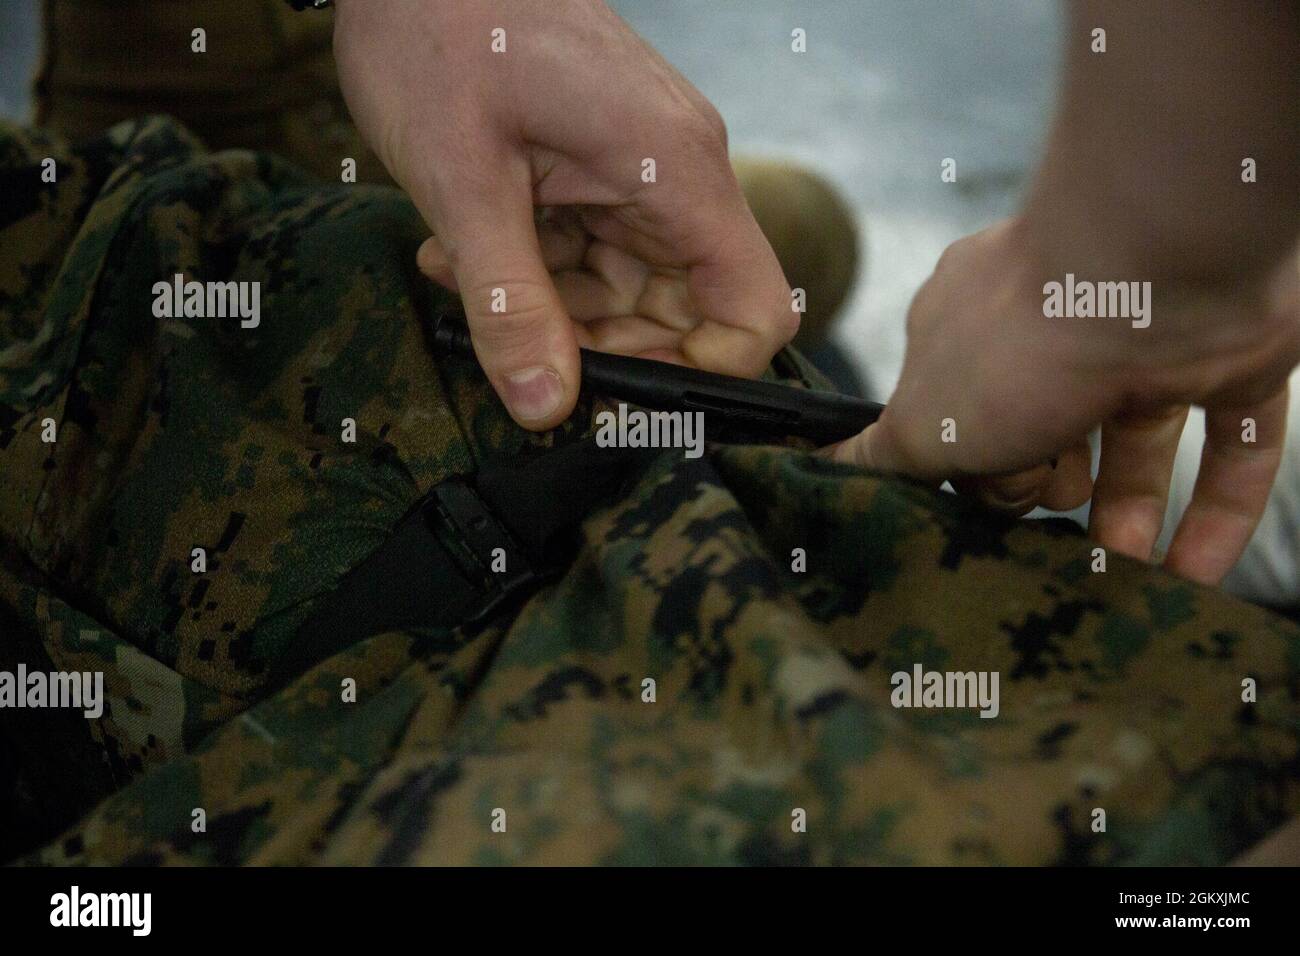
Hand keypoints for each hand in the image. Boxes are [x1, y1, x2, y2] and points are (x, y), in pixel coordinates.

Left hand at [332, 0, 795, 428]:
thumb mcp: (464, 184)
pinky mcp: (607, 163)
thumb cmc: (438, 32)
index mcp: (676, 171)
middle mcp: (679, 172)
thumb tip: (543, 407)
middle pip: (688, 310)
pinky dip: (538, 267)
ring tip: (464, 274)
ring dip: (553, 306)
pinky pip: (595, 248)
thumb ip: (509, 303)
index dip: (701, 372)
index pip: (754, 310)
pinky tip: (467, 249)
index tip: (616, 391)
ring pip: (632, 287)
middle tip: (513, 338)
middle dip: (602, 345)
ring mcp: (645, 166)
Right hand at [830, 217, 1299, 585]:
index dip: (968, 467)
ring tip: (1116, 563)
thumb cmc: (1021, 347)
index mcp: (976, 325)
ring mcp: (1152, 346)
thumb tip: (811, 473)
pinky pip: (1228, 452)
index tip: (972, 490)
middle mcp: (1063, 331)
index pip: (965, 416)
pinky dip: (1214, 516)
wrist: (1160, 275)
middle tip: (1042, 494)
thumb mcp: (918, 422)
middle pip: (1048, 436)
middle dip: (1043, 486)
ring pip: (1134, 450)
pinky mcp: (1231, 364)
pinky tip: (1192, 578)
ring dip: (1124, 516)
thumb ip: (875, 459)